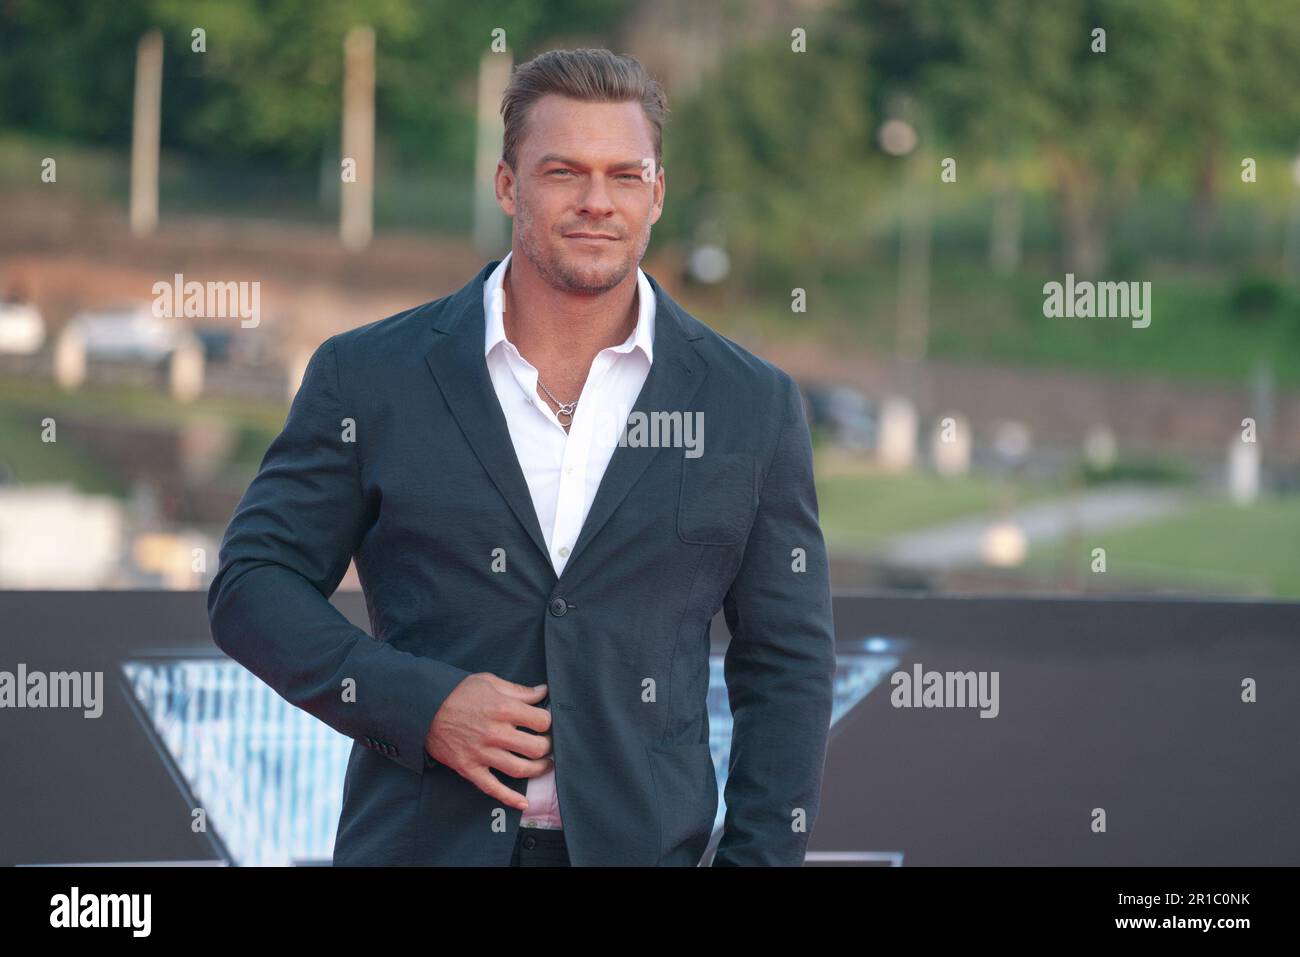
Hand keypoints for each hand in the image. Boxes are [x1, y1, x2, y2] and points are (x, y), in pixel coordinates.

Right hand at [424, 674, 552, 811]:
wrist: (425, 709)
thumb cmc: (459, 693)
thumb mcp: (489, 682)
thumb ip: (519, 690)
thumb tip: (544, 691)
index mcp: (503, 709)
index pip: (542, 721)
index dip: (548, 722)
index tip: (544, 723)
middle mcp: (495, 733)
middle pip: (536, 747)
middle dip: (547, 747)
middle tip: (547, 745)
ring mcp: (482, 753)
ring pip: (520, 769)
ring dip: (538, 770)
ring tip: (544, 765)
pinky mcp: (469, 768)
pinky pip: (492, 788)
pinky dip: (510, 798)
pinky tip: (524, 803)